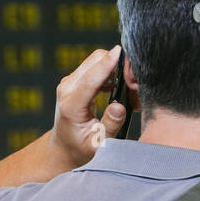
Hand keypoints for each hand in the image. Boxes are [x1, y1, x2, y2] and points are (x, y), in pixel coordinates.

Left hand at [50, 45, 128, 168]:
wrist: (64, 147)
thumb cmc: (80, 148)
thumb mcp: (98, 143)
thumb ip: (110, 125)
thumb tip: (119, 107)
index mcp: (71, 105)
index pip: (90, 78)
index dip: (107, 64)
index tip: (121, 53)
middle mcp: (67, 89)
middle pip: (94, 61)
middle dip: (118, 64)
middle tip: (135, 82)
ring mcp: (70, 82)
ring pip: (96, 60)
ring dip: (115, 68)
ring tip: (129, 88)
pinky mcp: (75, 80)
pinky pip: (95, 66)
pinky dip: (110, 71)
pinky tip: (119, 87)